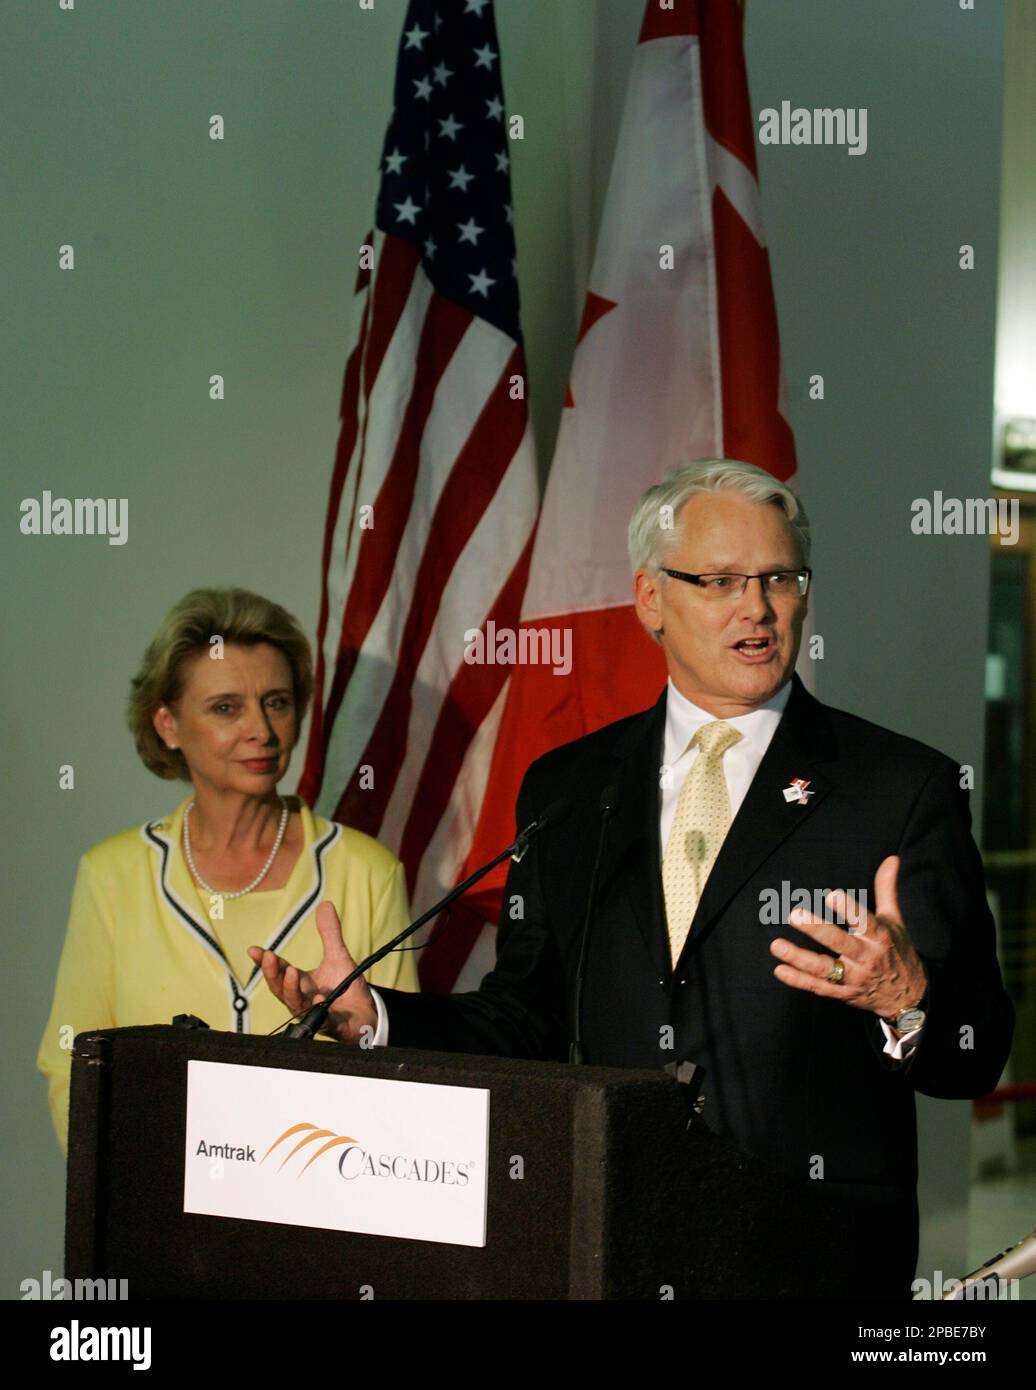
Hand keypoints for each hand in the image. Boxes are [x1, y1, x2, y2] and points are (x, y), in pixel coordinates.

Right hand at [248, 900, 377, 1042]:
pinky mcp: (329, 1024)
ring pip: (294, 1004)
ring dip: (290, 989)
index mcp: (301, 982)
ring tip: (291, 973)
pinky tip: (320, 996)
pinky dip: (317, 1007)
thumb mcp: (338, 956)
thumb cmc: (347, 988)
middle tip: (269, 957)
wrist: (367, 1014)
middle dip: (272, 973)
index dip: (265, 961)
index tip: (253, 950)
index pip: (279, 970)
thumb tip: (325, 903)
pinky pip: (319, 1019)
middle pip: (279, 988)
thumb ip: (329, 933)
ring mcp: (313, 1012)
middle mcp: (302, 998)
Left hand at [768, 856, 927, 1019]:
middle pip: (840, 943)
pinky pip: (819, 988)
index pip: (865, 922)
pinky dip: (799, 980)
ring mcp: (854, 978)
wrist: (909, 996)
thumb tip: (892, 858)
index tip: (832, 894)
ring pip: (825, 969)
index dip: (849, 909)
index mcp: (880, 937)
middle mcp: (867, 958)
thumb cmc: (897, 950)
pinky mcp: (844, 994)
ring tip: (776, 945)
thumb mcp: (895, 920)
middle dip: (817, 930)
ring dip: (799, 958)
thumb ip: (887, 889)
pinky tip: (780, 970)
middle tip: (794, 915)